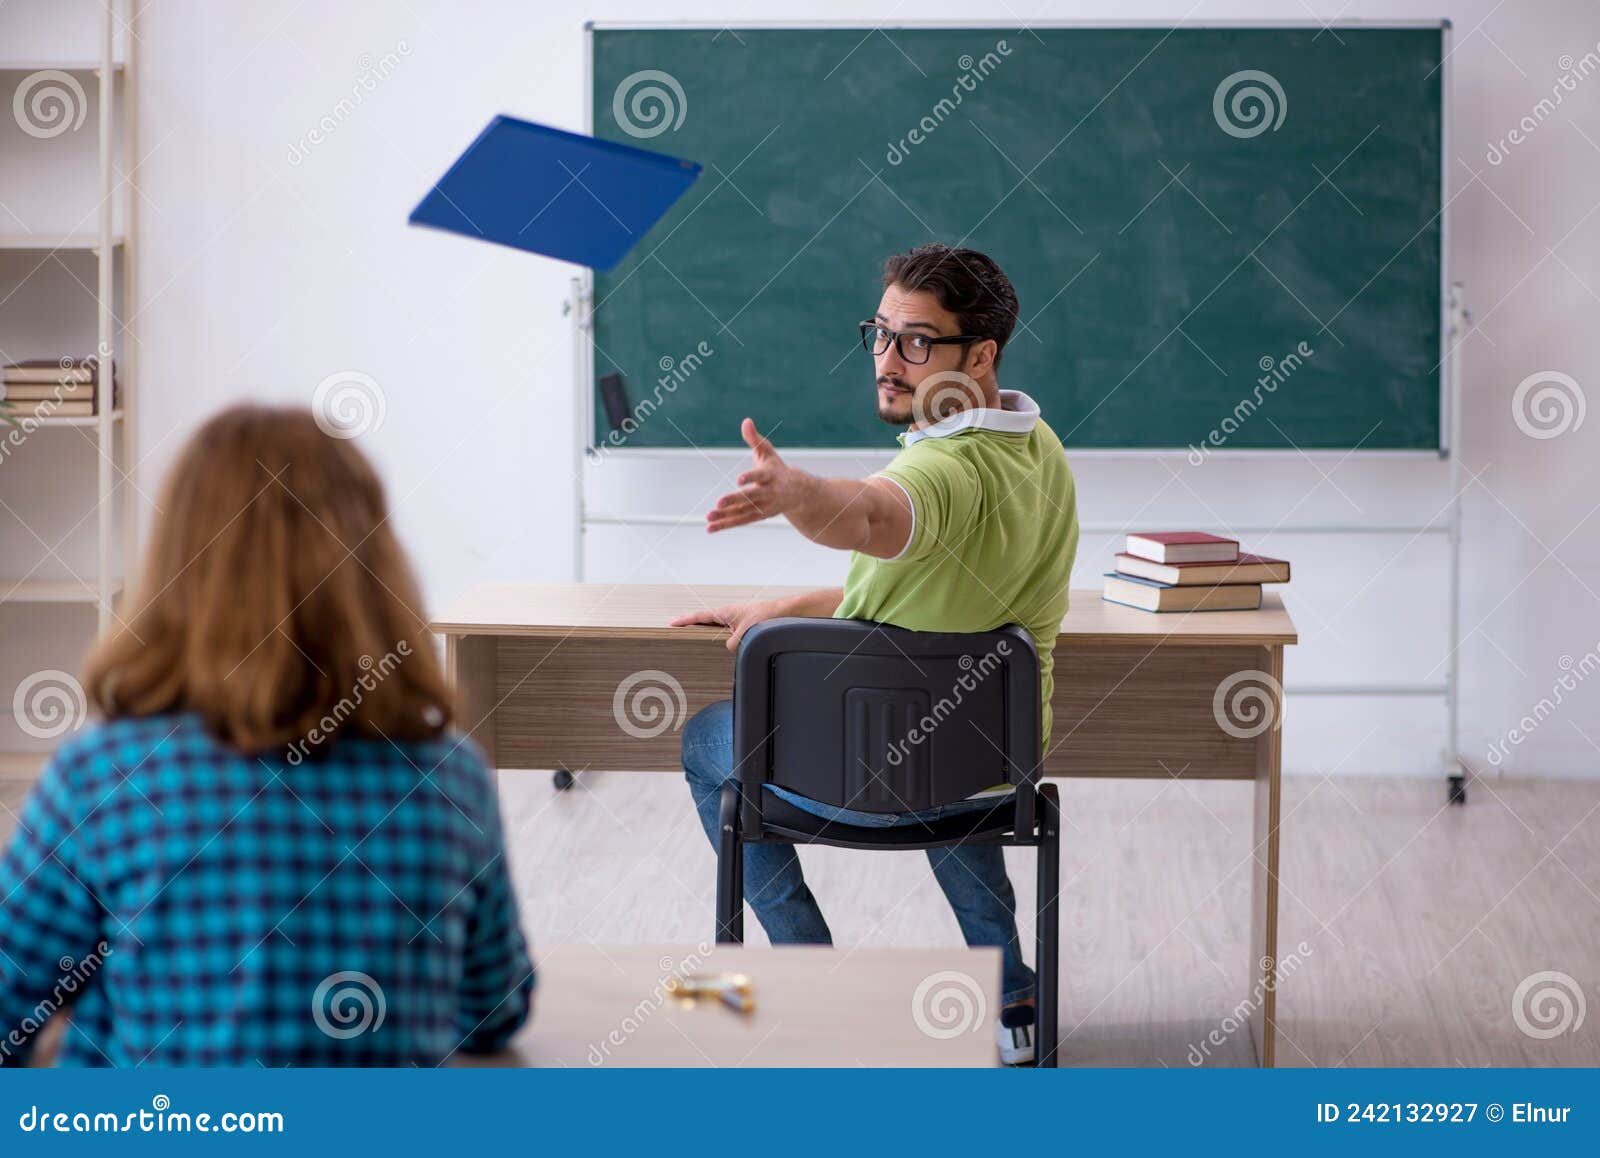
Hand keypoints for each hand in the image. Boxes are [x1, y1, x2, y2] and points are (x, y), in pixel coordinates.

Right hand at [669, 600, 780, 650]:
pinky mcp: (742, 625)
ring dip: (704, 631)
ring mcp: (734, 620)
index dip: (685, 620)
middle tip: (674, 628)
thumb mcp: (747, 633)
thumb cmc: (767, 616)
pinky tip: (717, 643)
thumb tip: (728, 649)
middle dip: (690, 624)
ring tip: (690, 637)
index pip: (700, 616)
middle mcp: (728, 614)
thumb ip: (734, 643)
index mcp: (726, 612)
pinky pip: (725, 631)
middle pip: (704, 620)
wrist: (783, 613)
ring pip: (714, 626)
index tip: (671, 623)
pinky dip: (718, 636)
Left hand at [706, 419, 811, 533]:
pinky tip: (710, 528)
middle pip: (750, 497)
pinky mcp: (759, 516)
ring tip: (708, 517)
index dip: (750, 478)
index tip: (739, 480)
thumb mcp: (768, 453)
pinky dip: (725, 525)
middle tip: (718, 502)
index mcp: (771, 476)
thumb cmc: (778, 469)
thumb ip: (755, 439)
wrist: (799, 493)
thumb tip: (746, 421)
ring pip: (743, 512)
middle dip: (734, 500)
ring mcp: (764, 507)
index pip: (760, 476)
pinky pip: (740, 521)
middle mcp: (768, 493)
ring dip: (726, 516)